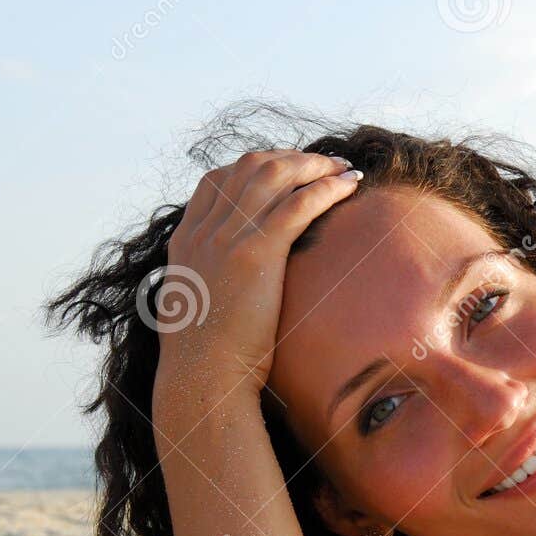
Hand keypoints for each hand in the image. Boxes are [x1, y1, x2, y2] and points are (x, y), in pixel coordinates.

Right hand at [154, 149, 360, 395]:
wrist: (201, 378)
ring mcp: (227, 238)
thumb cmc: (204, 361)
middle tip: (325, 164)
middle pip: (248, 167)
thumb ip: (208, 288)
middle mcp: (204, 230)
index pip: (216, 180)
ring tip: (345, 169)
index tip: (287, 171)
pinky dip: (327, 188)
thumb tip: (226, 294)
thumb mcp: (197, 311)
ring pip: (274, 175)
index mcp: (186, 241)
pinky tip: (350, 186)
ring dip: (315, 165)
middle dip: (291, 158)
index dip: (254, 167)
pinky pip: (297, 204)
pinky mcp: (255, 253)